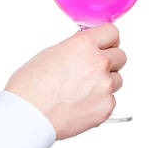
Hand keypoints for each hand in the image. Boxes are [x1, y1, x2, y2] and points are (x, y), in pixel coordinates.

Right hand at [5, 23, 126, 138]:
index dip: (107, 40)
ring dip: (105, 83)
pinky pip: (111, 101)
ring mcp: (105, 86)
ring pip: (117, 80)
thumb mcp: (50, 54)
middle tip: (92, 70)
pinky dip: (100, 103)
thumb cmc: (30, 88)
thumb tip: (85, 49)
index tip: (105, 45)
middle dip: (109, 61)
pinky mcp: (106, 107)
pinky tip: (81, 104)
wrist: (28, 115)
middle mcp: (98, 63)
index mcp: (84, 45)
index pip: (111, 32)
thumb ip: (75, 49)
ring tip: (82, 90)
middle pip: (120, 56)